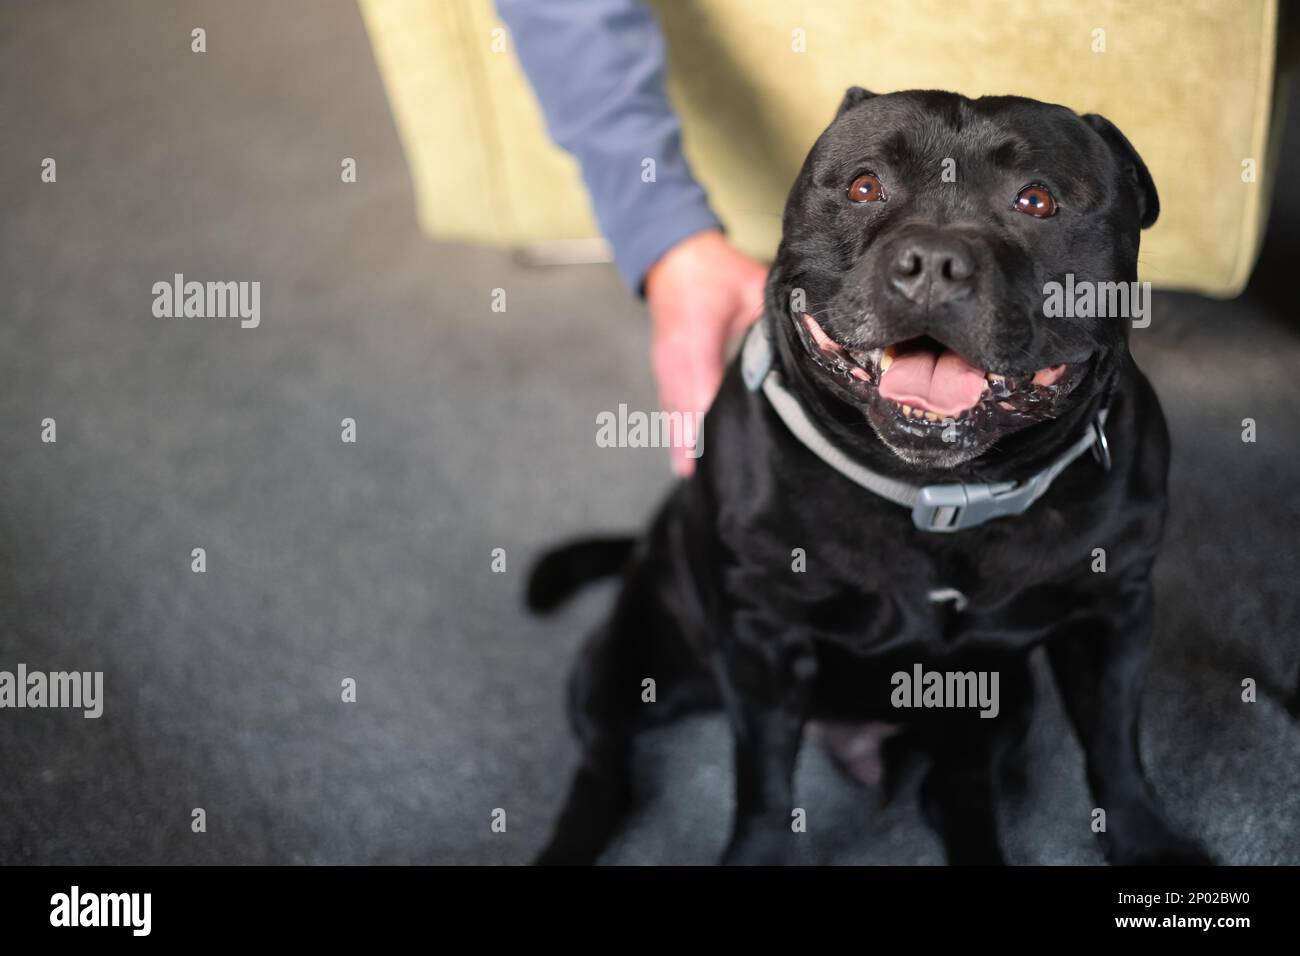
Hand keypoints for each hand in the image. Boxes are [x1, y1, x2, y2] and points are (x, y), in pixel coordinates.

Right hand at [644, 229, 766, 475]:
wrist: (674, 256)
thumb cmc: (713, 271)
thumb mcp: (750, 287)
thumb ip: (776, 318)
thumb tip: (815, 339)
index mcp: (695, 346)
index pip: (705, 399)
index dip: (716, 430)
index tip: (730, 460)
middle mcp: (676, 366)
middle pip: (687, 419)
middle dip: (703, 451)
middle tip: (724, 487)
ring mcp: (667, 371)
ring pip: (676, 419)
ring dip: (688, 449)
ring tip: (702, 483)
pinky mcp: (666, 372)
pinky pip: (672, 411)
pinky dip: (680, 435)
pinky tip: (688, 462)